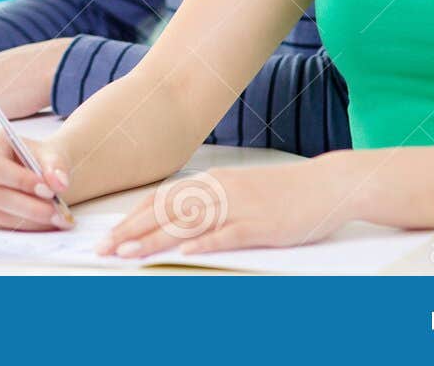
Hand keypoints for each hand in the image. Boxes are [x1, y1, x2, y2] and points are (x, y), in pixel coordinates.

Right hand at [0, 131, 72, 230]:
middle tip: (57, 212)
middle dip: (28, 206)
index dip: (18, 180)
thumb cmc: (37, 158)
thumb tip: (59, 184)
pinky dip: (22, 226)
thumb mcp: (50, 154)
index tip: (48, 191)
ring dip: (28, 220)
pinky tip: (43, 223)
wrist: (32, 170)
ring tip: (56, 218)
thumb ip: (56, 165)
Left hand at [99, 162, 351, 257]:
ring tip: (129, 253)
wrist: (326, 185)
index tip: (111, 232)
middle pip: (167, 210)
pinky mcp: (259, 224)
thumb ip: (210, 204)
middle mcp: (220, 190)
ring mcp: (239, 206)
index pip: (163, 198)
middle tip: (106, 247)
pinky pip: (225, 234)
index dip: (133, 216)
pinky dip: (202, 243)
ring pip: (188, 223)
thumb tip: (178, 222)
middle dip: (132, 230)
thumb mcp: (240, 193)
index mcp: (212, 181)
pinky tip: (183, 252)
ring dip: (155, 239)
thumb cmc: (283, 192)